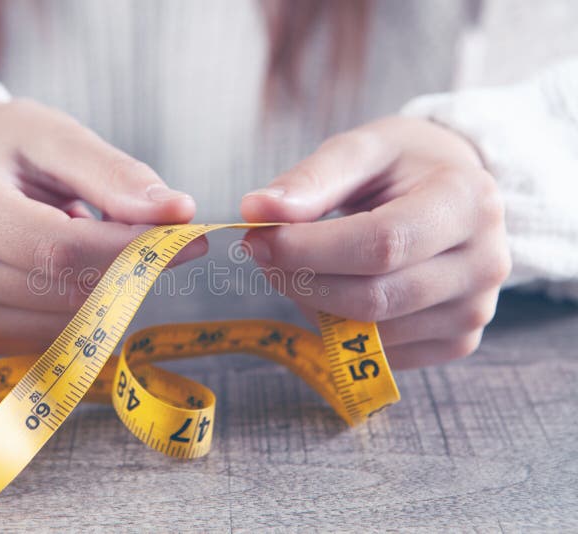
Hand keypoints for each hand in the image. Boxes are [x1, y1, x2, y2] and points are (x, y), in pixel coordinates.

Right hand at [0, 98, 200, 354]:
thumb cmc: (12, 147)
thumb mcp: (59, 138)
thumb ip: (116, 175)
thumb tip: (177, 213)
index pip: (64, 251)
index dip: (135, 250)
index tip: (189, 237)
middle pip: (70, 291)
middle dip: (127, 267)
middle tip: (151, 236)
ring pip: (70, 321)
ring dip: (101, 286)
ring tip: (76, 236)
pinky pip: (56, 337)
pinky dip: (79, 306)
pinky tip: (58, 269)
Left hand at [241, 116, 510, 368]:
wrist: (457, 193)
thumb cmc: (405, 166)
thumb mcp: (362, 150)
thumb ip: (311, 180)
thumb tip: (255, 211)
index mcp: (466, 201)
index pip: (381, 244)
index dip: (310, 250)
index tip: (258, 239)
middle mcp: (485, 263)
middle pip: (374, 297)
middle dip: (302, 280)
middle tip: (263, 254)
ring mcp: (476, 310)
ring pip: (373, 332)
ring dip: (314, 306)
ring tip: (298, 267)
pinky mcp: (459, 341)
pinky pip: (382, 352)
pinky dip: (340, 329)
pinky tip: (331, 290)